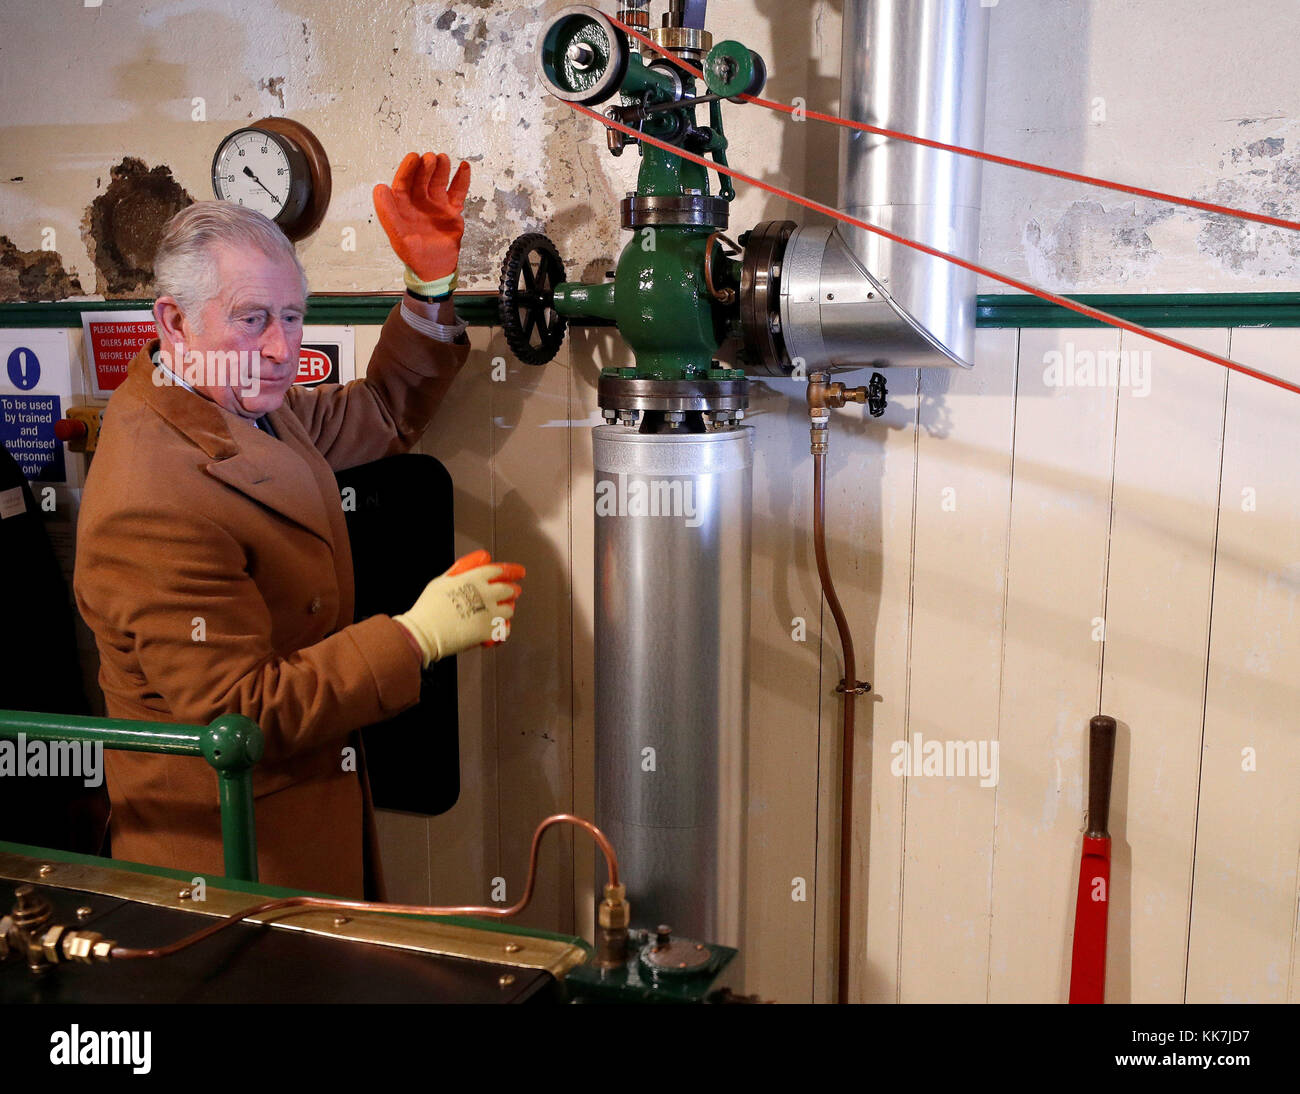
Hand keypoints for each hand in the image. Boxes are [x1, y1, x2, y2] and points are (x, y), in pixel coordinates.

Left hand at [372, 152, 470, 281]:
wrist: (435, 269)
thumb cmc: (414, 255)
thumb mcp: (397, 236)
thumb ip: (388, 213)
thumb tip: (380, 188)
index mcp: (403, 206)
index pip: (404, 182)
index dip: (408, 169)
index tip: (414, 157)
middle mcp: (419, 203)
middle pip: (422, 179)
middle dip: (426, 167)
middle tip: (430, 158)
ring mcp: (436, 205)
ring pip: (439, 182)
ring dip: (441, 169)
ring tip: (443, 159)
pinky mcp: (451, 211)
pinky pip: (457, 193)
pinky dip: (461, 180)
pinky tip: (464, 167)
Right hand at [393, 549, 524, 666]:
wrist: (424, 632)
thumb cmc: (428, 608)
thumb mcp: (440, 582)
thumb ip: (457, 573)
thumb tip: (468, 567)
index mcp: (474, 578)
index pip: (498, 570)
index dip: (510, 570)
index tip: (518, 572)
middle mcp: (486, 593)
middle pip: (508, 589)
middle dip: (513, 590)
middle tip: (515, 591)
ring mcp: (490, 613)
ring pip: (509, 609)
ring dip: (507, 609)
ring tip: (502, 611)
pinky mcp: (490, 631)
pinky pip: (505, 630)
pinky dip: (502, 629)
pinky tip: (498, 628)